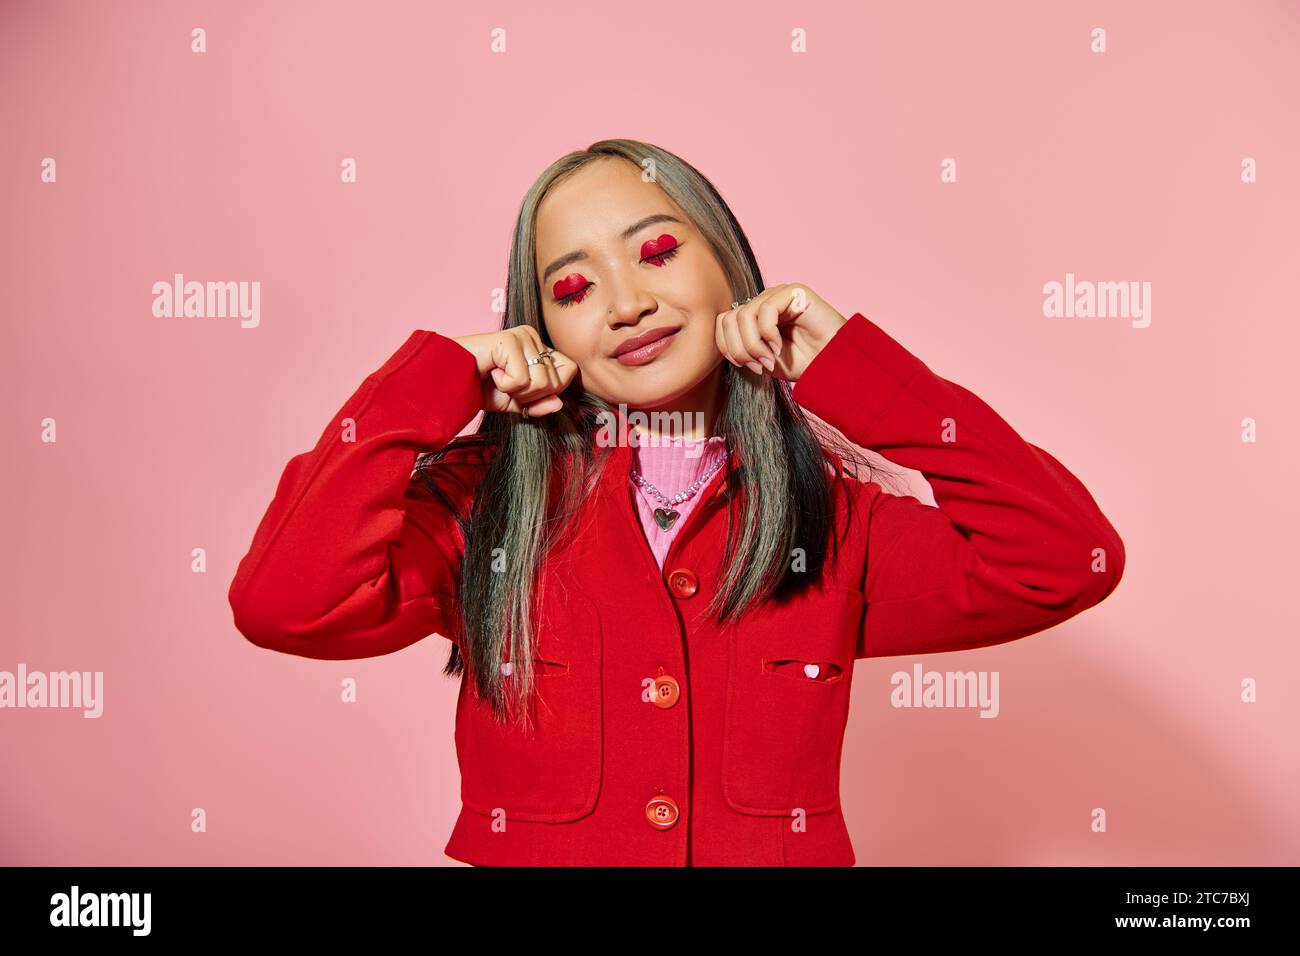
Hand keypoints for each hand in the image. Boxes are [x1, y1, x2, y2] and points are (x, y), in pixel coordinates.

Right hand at [452, 326, 576, 416]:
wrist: (449, 381)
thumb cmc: (479, 387)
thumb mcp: (515, 402)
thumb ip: (539, 404)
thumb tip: (559, 404)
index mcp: (538, 347)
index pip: (568, 371)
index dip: (548, 391)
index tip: (521, 391)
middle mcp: (533, 337)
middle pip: (555, 381)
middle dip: (529, 395)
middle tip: (504, 385)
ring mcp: (523, 336)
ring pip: (542, 382)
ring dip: (517, 391)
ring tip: (497, 378)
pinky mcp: (509, 340)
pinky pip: (523, 379)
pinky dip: (505, 386)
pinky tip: (491, 373)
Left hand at [715, 284, 847, 381]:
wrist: (831, 364)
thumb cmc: (802, 363)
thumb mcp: (761, 359)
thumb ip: (741, 348)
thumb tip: (721, 343)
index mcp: (754, 315)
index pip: (723, 322)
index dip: (729, 348)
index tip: (749, 368)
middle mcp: (764, 301)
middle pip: (729, 319)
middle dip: (740, 349)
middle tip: (759, 366)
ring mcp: (777, 294)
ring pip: (743, 315)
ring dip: (753, 345)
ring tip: (769, 359)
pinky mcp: (793, 291)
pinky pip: (764, 310)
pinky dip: (767, 334)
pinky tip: (778, 347)